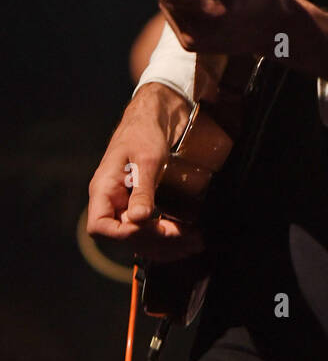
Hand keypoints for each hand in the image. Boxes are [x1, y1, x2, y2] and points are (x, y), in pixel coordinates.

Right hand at [87, 83, 202, 262]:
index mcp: (103, 189)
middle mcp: (112, 201)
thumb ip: (142, 189)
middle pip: (126, 237)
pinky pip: (151, 229)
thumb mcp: (146, 159)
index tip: (153, 228)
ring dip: (167, 244)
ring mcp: (127, 204)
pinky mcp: (143, 204)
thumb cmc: (145, 130)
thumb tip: (139, 219)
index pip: (100, 226)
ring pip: (141, 237)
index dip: (124, 234)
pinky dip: (169, 237)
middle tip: (189, 237)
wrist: (156, 116)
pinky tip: (188, 236)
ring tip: (195, 241)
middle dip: (157, 241)